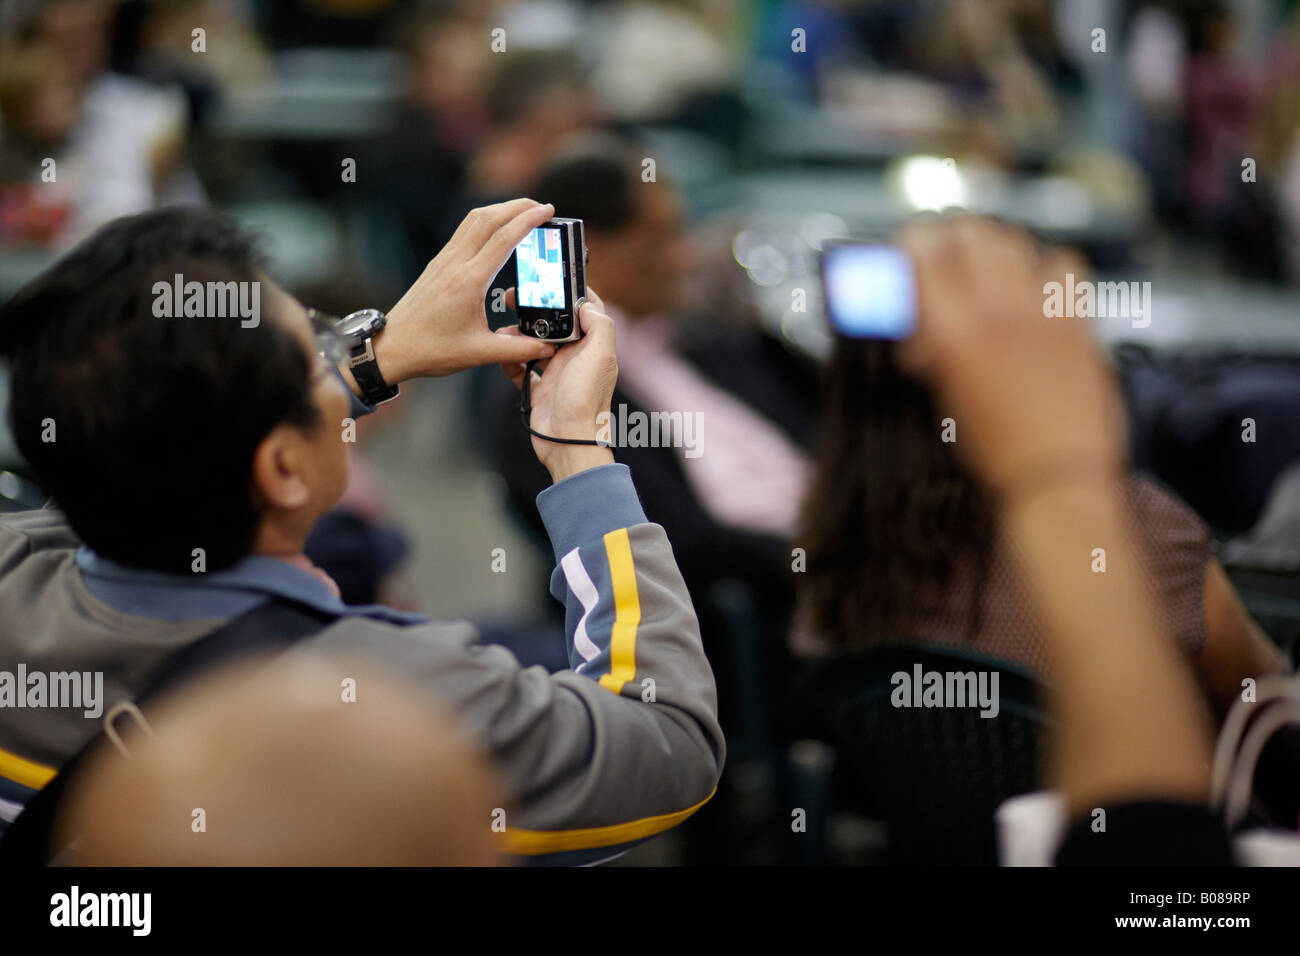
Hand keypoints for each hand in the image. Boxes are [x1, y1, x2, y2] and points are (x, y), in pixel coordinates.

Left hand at [372, 199, 559, 382]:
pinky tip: (496, 229)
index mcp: (468, 282)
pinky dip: (485, 221)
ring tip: (523, 211)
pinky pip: (464, 231)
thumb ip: (517, 350)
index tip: (548, 211)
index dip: (528, 220)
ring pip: (474, 220)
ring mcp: (444, 260)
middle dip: (518, 206)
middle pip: (489, 218)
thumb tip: (548, 347)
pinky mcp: (438, 263)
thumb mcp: (479, 353)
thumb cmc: (431, 350)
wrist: (393, 348)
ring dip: (501, 209)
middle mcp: (455, 264)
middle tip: (542, 207)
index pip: (503, 239)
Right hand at [499, 288, 617, 482]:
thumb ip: (599, 326)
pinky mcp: (538, 388)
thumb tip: (586, 304)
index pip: (586, 310)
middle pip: (554, 323)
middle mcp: (575, 356)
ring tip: (504, 332)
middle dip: (535, 309)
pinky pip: (519, 367)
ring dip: (518, 334)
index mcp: (592, 346)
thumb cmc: (586, 401)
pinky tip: (503, 357)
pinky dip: (509, 360)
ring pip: (533, 342)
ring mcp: (555, 371)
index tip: (552, 278)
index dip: (572, 292)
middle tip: (515, 298)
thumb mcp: (600, 358)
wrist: (567, 442)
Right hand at [895, 217, 1125, 498]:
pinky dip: (1045, 265)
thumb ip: (930, 349)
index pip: (923, 257)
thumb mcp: (944, 395)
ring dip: (993, 245)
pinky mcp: (1077, 320)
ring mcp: (1043, 312)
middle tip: (941, 252)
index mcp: (954, 334)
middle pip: (971, 235)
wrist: (1057, 476)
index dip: (909, 248)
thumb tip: (918, 327)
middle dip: (950, 237)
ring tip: (984, 264)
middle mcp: (999, 312)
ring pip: (1015, 242)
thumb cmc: (996, 450)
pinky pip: (1063, 264)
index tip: (905, 252)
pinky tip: (1034, 287)